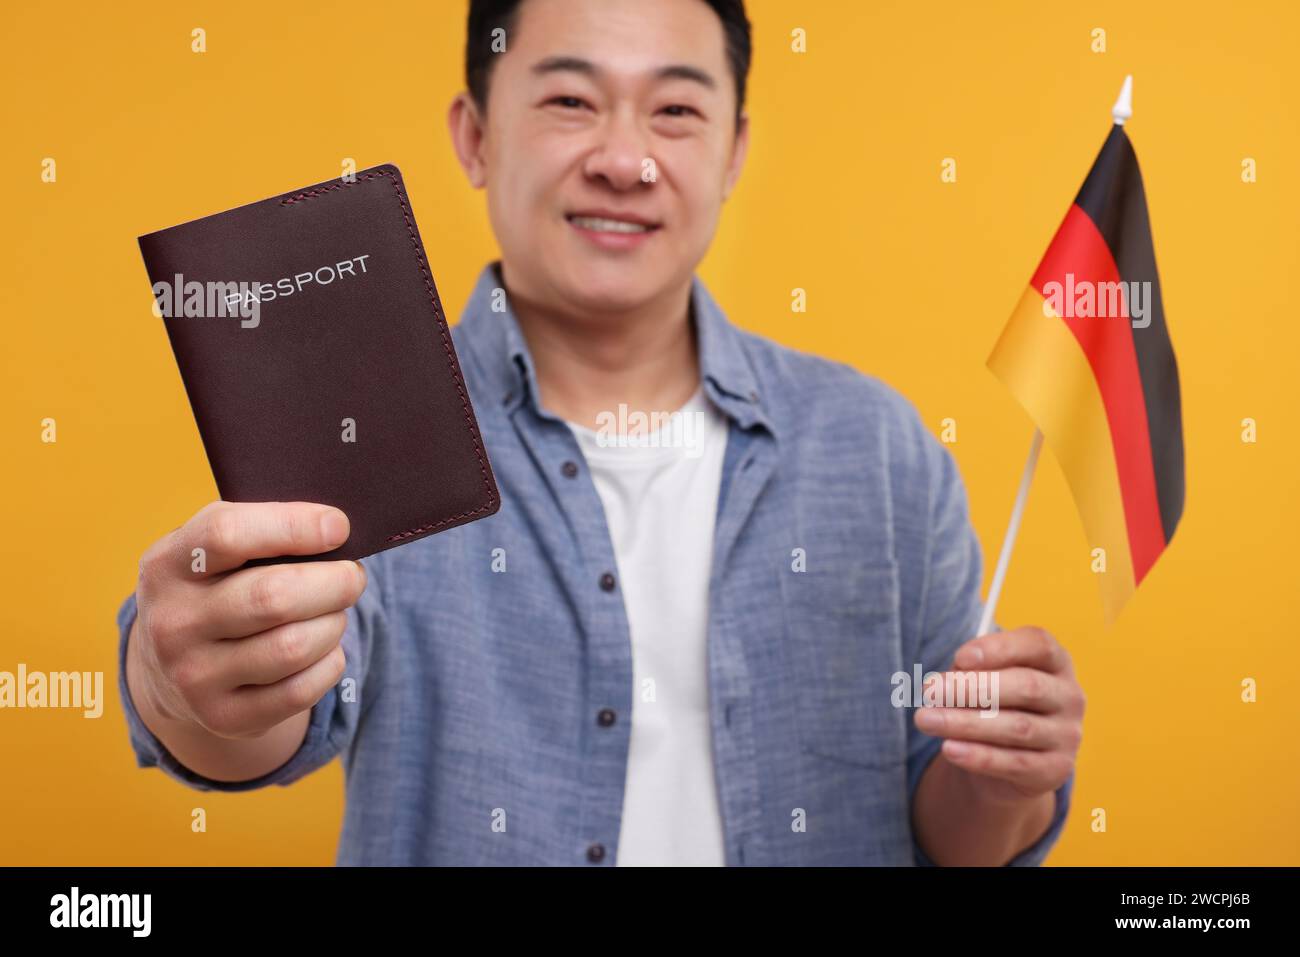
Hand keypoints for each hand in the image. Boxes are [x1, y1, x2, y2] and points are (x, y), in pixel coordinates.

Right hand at [131, 501, 366, 738]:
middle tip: (351, 576)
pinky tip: (324, 649)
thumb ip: (265, 529)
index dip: (295, 526)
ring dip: (334, 624)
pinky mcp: (224, 718)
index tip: (339, 527)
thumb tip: (337, 530)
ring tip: (334, 612)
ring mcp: (194, 677)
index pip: (227, 535)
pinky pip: (302, 690)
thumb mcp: (217, 550)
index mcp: (168, 565)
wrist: (174, 664)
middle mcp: (173, 623)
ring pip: (294, 647)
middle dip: (334, 583)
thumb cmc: (218, 585)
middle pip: (274, 597)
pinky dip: (330, 663)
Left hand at [912, 626, 1084, 805]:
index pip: (1038, 644)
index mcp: (1055, 661)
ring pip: (1017, 728)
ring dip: (966, 723)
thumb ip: (970, 674)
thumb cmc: (993, 703)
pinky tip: (949, 749)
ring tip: (927, 720)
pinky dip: (979, 756)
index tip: (960, 657)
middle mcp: (1069, 696)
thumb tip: (945, 684)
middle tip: (930, 691)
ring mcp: (1067, 735)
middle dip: (972, 688)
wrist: (1007, 759)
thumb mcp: (982, 680)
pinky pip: (1016, 763)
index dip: (999, 648)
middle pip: (1027, 686)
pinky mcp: (1056, 770)